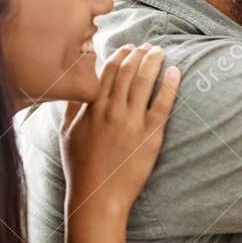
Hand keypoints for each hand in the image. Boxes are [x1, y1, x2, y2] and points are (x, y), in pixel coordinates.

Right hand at [61, 44, 179, 216]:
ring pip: (144, 81)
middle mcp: (111, 110)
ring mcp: (131, 122)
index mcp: (91, 107)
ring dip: (153, 61)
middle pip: (127, 71)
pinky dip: (169, 84)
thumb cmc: (80, 167)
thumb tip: (75, 86)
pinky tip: (175, 71)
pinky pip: (162, 104)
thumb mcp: (67, 133)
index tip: (128, 48)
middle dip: (138, 53)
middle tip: (147, 46)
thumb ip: (72, 107)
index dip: (119, 55)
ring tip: (160, 52)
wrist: (98, 196)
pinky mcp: (150, 136)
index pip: (106, 71)